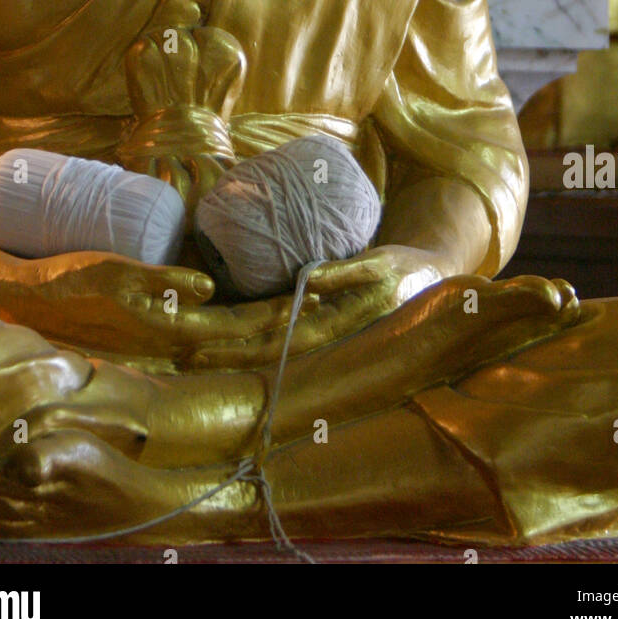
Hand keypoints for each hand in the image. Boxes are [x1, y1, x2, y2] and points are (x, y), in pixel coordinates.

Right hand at [0, 250, 310, 365]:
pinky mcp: (174, 327)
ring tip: (330, 305)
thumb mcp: (115, 274)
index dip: (290, 312)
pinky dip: (261, 326)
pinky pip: (228, 333)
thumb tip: (209, 283)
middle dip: (307, 323)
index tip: (327, 295)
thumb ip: (161, 280)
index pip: (249, 325)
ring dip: (290, 326)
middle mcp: (185, 342)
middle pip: (259, 339)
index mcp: (178, 330)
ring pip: (248, 340)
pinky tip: (280, 310)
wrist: (35, 302)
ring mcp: (181, 339)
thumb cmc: (73, 283)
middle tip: (348, 300)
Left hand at [183, 245, 446, 370]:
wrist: (431, 279)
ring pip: (274, 345)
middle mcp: (327, 334)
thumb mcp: (380, 263)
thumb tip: (306, 281)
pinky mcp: (325, 322)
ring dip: (237, 350)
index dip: (239, 344)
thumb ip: (345, 272)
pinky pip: (286, 334)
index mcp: (338, 321)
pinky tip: (231, 343)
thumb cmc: (405, 268)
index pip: (278, 336)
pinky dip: (257, 339)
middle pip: (268, 347)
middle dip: (229, 352)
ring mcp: (325, 331)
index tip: (201, 346)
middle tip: (186, 354)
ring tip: (196, 352)